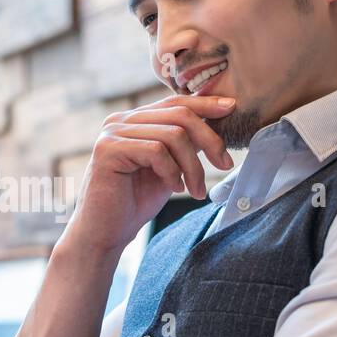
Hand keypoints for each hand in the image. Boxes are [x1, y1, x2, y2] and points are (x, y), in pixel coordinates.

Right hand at [63, 94, 235, 253]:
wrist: (105, 233)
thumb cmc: (135, 203)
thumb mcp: (169, 167)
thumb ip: (184, 144)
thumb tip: (216, 120)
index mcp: (134, 120)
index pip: (175, 102)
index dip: (206, 103)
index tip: (232, 108)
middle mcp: (120, 120)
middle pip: (180, 114)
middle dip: (209, 140)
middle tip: (224, 165)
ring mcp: (112, 133)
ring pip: (172, 135)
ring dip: (192, 166)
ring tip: (195, 190)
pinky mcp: (108, 150)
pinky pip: (156, 151)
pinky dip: (172, 172)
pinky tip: (173, 188)